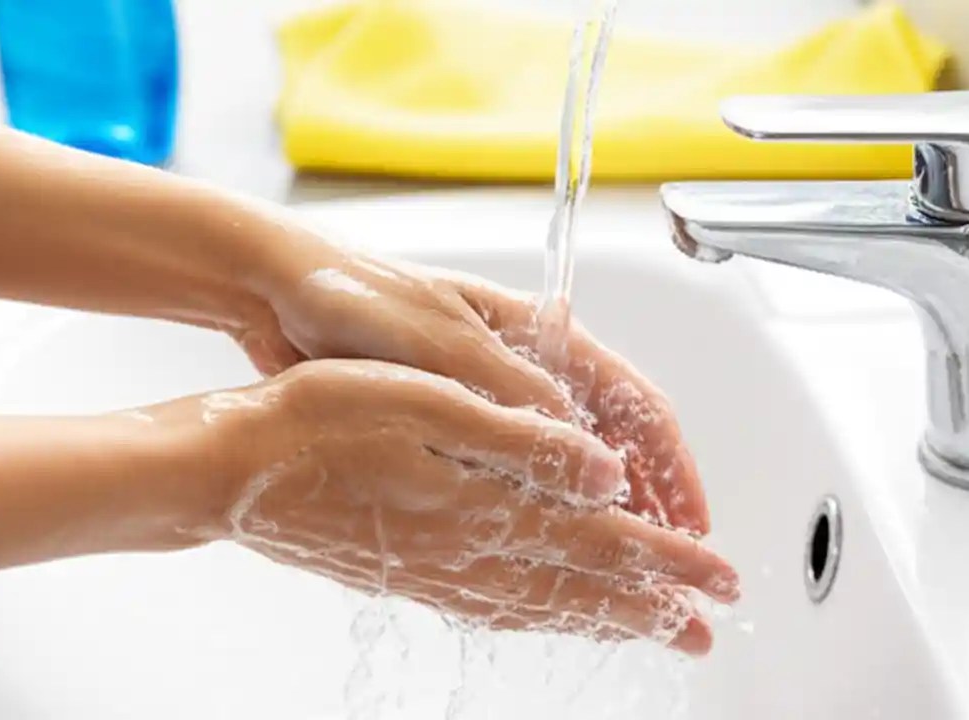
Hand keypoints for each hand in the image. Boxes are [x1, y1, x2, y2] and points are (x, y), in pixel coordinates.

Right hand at [153, 360, 736, 654]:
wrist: (223, 472)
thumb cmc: (310, 422)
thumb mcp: (422, 403)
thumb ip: (517, 440)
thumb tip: (599, 471)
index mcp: (480, 507)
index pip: (600, 542)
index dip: (667, 560)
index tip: (719, 576)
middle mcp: (464, 555)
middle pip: (581, 589)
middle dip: (652, 604)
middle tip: (704, 625)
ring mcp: (433, 574)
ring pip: (541, 607)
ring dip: (602, 618)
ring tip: (646, 630)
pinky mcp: (406, 576)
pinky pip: (493, 610)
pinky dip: (539, 620)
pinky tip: (544, 620)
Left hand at [225, 223, 708, 533]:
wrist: (278, 293)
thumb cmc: (356, 299)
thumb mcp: (442, 345)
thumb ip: (510, 396)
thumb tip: (587, 454)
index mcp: (537, 335)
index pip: (631, 401)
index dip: (668, 464)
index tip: (690, 518)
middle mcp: (523, 368)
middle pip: (610, 437)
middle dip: (645, 496)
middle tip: (666, 557)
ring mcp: (489, 397)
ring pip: (564, 462)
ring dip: (596, 509)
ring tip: (617, 562)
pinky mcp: (450, 422)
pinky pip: (513, 474)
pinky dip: (541, 508)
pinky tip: (543, 543)